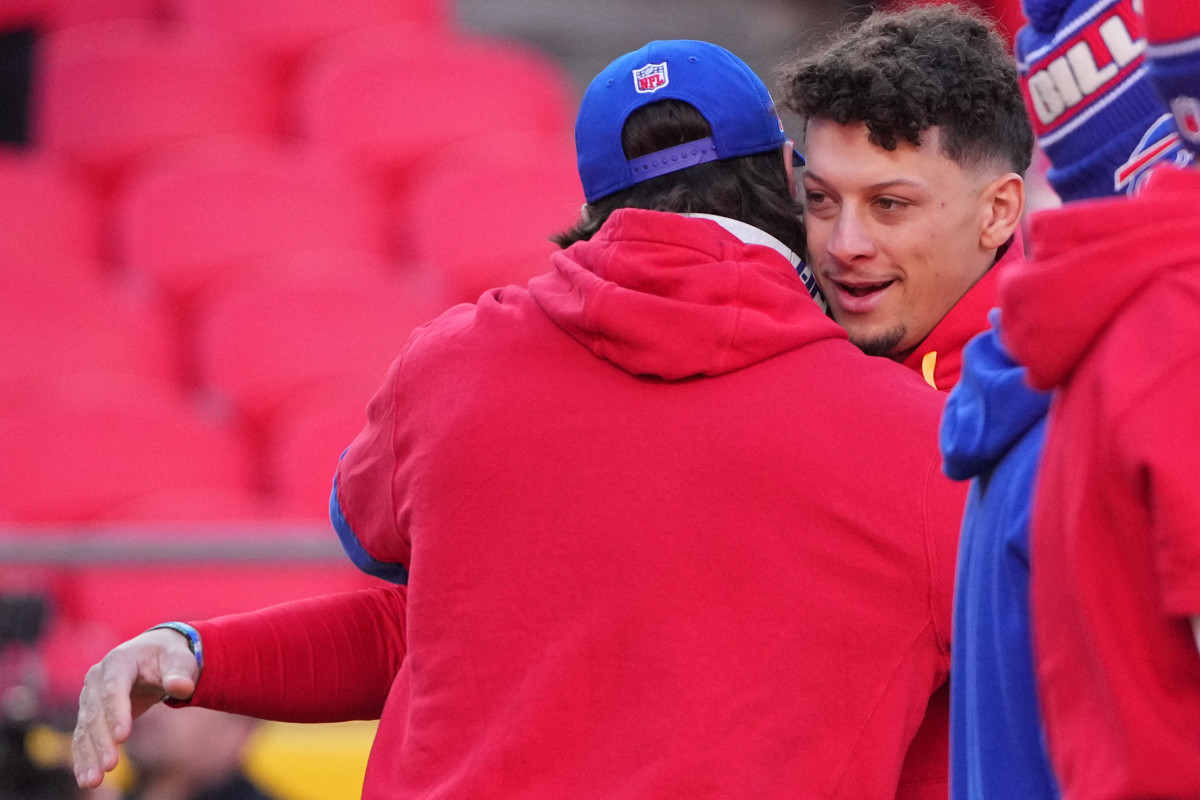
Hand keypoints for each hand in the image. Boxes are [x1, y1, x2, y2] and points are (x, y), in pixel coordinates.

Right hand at [72, 628, 199, 787]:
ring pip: (85, 728)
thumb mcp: (180, 660)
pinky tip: (86, 778)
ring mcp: (90, 696)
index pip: (114, 688)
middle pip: (96, 711)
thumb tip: (182, 687)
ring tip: (93, 780)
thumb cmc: (169, 658)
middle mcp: (97, 678)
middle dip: (102, 740)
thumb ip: (180, 673)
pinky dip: (83, 758)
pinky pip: (83, 737)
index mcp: (119, 660)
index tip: (122, 738)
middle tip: (110, 765)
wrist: (153, 655)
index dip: (117, 712)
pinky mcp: (90, 714)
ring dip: (88, 755)